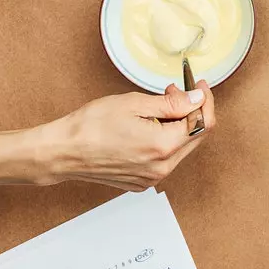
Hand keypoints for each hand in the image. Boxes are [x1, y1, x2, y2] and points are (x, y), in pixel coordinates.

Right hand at [33, 82, 215, 189]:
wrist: (63, 152)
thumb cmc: (90, 126)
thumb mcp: (134, 103)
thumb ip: (172, 103)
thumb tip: (197, 99)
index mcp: (163, 147)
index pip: (203, 123)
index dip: (205, 101)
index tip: (199, 86)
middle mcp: (162, 168)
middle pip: (195, 137)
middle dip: (191, 111)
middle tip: (174, 92)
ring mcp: (151, 178)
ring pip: (180, 148)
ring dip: (176, 125)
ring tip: (155, 108)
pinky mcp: (141, 182)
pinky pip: (164, 159)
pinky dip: (163, 140)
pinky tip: (146, 127)